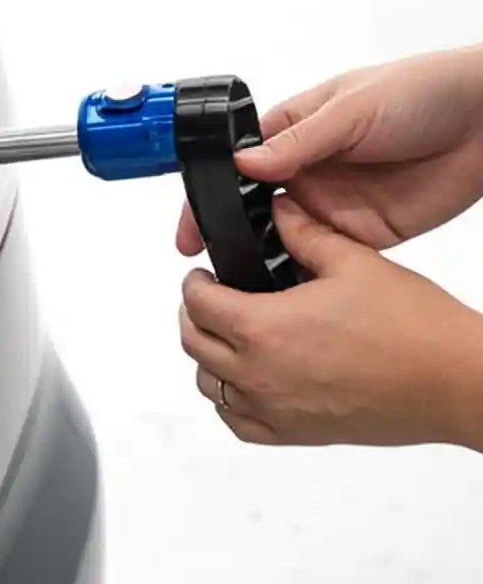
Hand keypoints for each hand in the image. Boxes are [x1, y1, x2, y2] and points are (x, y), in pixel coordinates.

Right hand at [178, 45, 482, 255]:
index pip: (236, 167)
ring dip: (264, 255)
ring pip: (282, 239)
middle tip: (207, 260)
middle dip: (227, 233)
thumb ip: (299, 142)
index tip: (191, 227)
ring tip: (241, 278)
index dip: (210, 195)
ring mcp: (332, 204)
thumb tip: (244, 164)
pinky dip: (305, 273)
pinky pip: (324, 259)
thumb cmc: (421, 91)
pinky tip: (286, 285)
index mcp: (293, 132)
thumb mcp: (352, 108)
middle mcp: (306, 171)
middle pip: (250, 208)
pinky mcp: (362, 233)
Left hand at [179, 197, 482, 447]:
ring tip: (227, 337)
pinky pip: (237, 422)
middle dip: (193, 316)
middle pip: (194, 343)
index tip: (200, 276)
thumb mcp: (354, 262)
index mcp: (265, 327)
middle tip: (209, 300)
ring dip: (208, 358)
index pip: (199, 304)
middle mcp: (259, 373)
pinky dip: (229, 402)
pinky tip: (245, 382)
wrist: (454, 382)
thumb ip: (305, 235)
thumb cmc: (414, 329)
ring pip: (209, 385)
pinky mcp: (294, 434)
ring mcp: (274, 408)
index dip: (194, 284)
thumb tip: (278, 212)